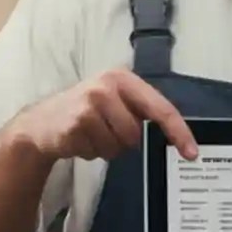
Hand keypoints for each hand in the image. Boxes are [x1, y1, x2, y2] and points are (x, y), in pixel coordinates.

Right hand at [6, 69, 197, 162]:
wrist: (40, 122)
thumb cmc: (86, 112)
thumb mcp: (115, 102)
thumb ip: (141, 112)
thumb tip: (175, 136)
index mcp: (124, 79)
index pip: (161, 108)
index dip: (178, 132)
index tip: (191, 152)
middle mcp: (107, 86)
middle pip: (136, 134)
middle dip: (124, 141)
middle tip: (104, 131)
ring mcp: (90, 103)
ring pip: (118, 146)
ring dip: (106, 148)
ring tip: (89, 134)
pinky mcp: (76, 123)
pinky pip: (98, 152)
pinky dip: (90, 152)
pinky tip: (78, 139)